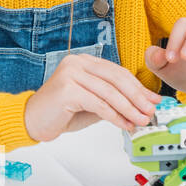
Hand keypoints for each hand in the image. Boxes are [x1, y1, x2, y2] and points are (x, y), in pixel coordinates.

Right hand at [24, 54, 162, 142]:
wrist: (32, 120)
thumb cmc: (61, 111)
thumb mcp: (93, 102)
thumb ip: (113, 99)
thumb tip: (143, 104)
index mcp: (84, 61)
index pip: (118, 72)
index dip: (138, 87)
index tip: (153, 100)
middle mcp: (76, 62)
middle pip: (116, 79)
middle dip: (137, 97)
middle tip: (151, 111)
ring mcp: (70, 74)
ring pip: (109, 92)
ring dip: (129, 109)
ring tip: (141, 121)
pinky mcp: (67, 89)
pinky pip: (98, 104)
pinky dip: (115, 116)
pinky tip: (124, 124)